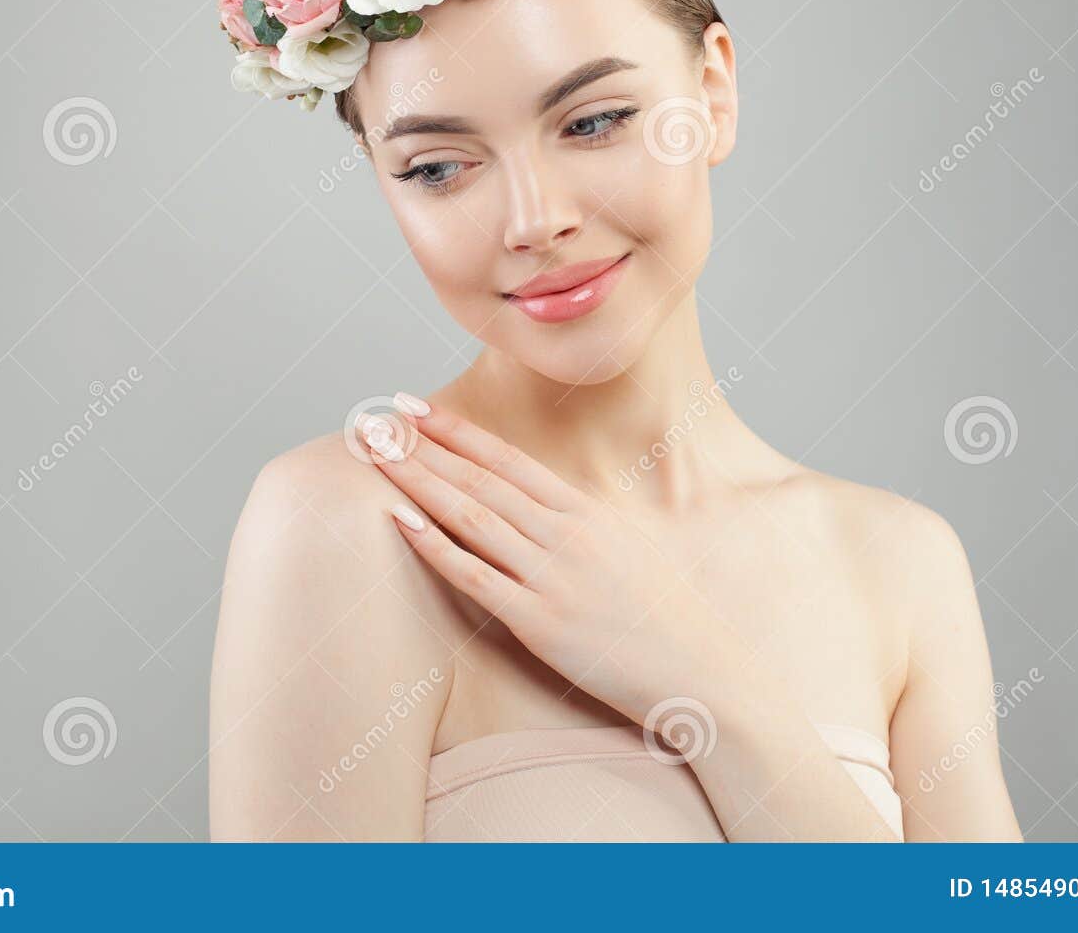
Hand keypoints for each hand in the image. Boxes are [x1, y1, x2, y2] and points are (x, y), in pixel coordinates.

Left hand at [359, 397, 749, 732]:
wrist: (705, 670)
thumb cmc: (670, 617)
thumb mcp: (630, 548)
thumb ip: (585, 525)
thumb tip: (548, 505)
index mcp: (588, 513)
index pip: (508, 461)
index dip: (457, 431)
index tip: (415, 406)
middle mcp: (566, 535)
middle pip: (479, 480)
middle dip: (421, 446)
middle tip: (373, 420)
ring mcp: (552, 577)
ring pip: (470, 517)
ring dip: (418, 481)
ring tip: (376, 453)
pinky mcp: (541, 623)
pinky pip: (476, 577)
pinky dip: (435, 546)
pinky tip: (400, 519)